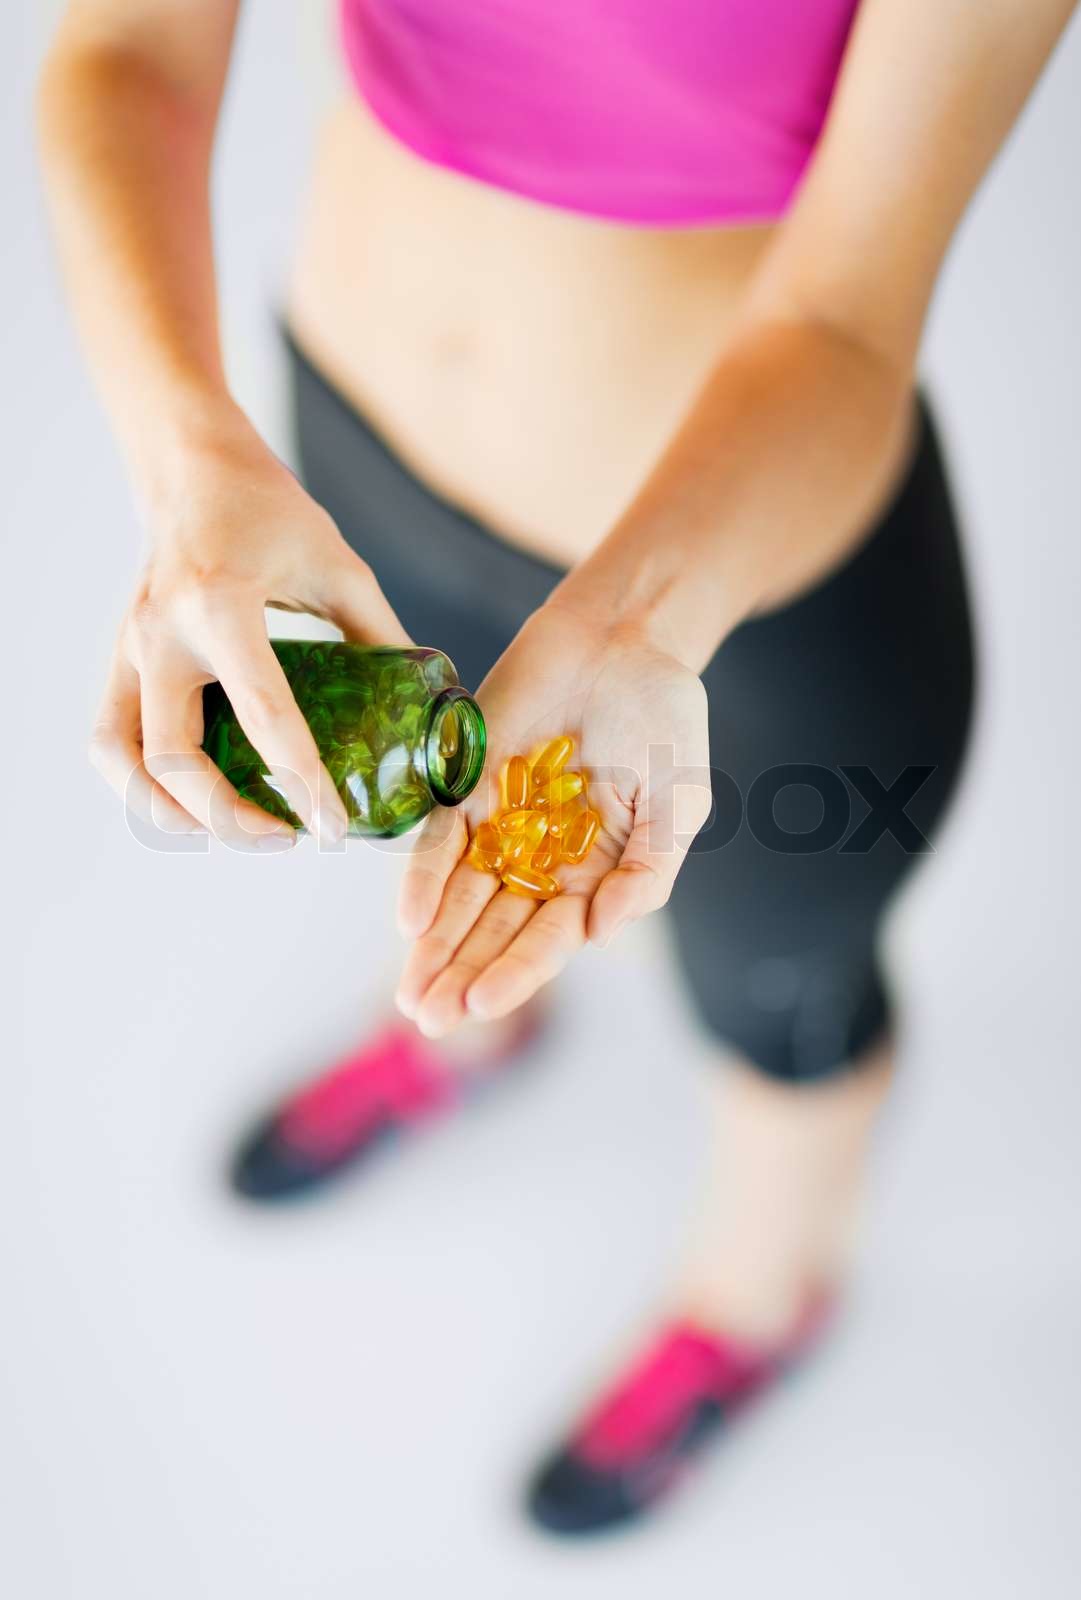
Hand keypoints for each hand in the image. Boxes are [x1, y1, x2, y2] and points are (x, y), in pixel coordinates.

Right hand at [91, 413, 410, 846]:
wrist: (191, 466)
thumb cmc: (267, 509)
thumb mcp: (338, 566)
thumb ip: (377, 635)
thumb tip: (422, 706)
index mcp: (221, 606)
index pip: (262, 713)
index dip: (300, 780)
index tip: (331, 829)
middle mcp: (162, 633)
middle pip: (173, 756)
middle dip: (226, 815)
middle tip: (286, 836)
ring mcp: (130, 647)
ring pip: (122, 758)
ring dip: (170, 810)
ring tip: (234, 829)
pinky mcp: (120, 659)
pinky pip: (110, 740)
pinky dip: (142, 783)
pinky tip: (191, 801)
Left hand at [395, 603, 711, 1033]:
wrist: (625, 638)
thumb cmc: (665, 718)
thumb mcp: (681, 800)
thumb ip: (650, 869)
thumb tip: (605, 932)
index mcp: (594, 875)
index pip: (550, 936)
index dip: (517, 971)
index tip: (483, 1003)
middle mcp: (541, 859)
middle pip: (494, 928)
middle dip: (461, 973)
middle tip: (429, 1018)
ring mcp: (501, 822)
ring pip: (460, 895)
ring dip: (435, 944)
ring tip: (411, 993)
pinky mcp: (468, 782)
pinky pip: (440, 836)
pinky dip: (423, 876)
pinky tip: (409, 918)